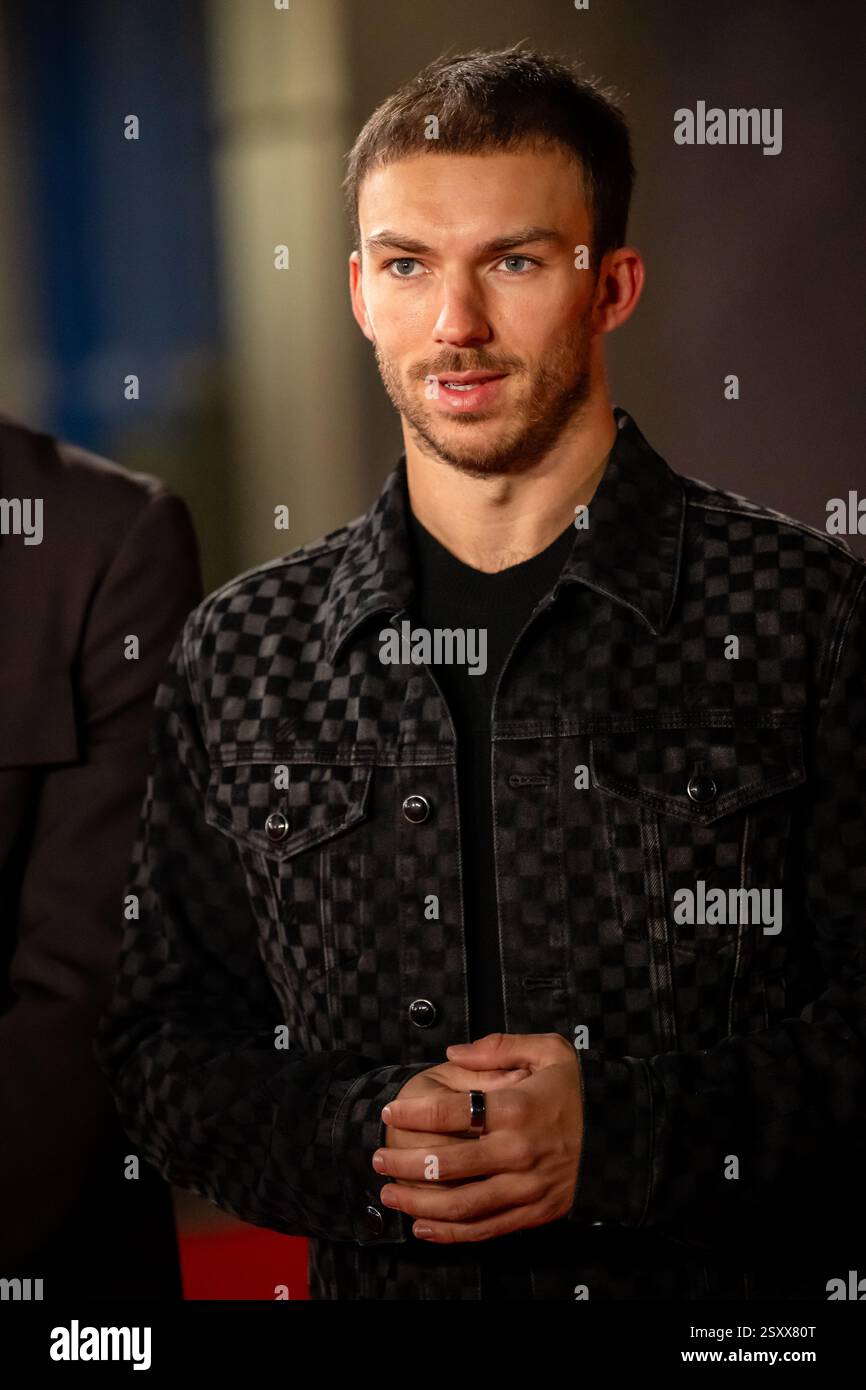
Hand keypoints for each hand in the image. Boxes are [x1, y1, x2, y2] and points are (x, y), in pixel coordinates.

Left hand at [374, 1033, 582, 1240]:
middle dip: (404, 1162)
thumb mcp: (549, 1052)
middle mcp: (518, 1152)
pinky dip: (450, 1234)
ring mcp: (526, 1188)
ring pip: (461, 1204)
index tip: (389, 1111)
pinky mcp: (533, 1214)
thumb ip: (499, 1046)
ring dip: (418, 1203)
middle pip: (448, 1163)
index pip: (451, 1112)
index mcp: (517, 1108)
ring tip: (389, 1194)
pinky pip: (485, 1229)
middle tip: (377, 1159)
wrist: (623, 1138)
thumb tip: (453, 1053)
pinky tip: (423, 1227)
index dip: (413, 1112)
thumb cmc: (578, 1093)